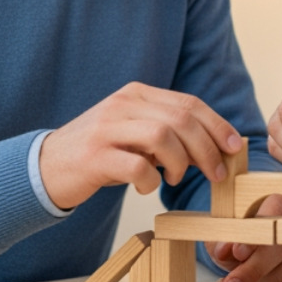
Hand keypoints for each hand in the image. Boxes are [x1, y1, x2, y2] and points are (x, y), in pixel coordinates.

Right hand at [38, 82, 243, 209]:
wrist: (47, 166)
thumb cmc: (101, 153)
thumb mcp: (134, 133)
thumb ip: (168, 132)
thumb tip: (215, 148)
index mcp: (137, 94)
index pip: (189, 104)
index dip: (217, 126)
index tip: (234, 148)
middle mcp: (123, 104)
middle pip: (181, 119)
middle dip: (207, 149)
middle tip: (216, 174)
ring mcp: (107, 129)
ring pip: (163, 137)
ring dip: (181, 163)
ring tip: (177, 179)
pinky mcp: (95, 156)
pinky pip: (137, 166)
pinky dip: (151, 181)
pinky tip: (148, 186)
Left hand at [207, 194, 281, 281]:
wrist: (246, 247)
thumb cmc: (235, 234)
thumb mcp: (223, 233)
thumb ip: (223, 239)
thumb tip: (224, 250)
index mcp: (278, 204)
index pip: (273, 217)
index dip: (257, 236)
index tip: (237, 252)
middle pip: (281, 250)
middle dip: (252, 271)